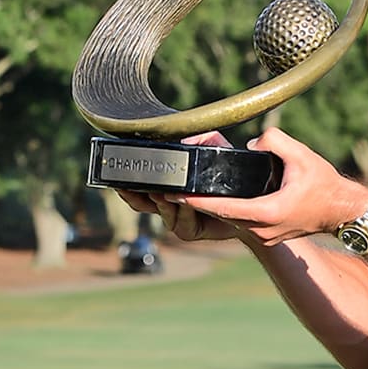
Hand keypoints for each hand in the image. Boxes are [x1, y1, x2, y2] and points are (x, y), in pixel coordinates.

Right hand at [114, 132, 237, 241]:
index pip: (139, 187)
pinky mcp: (191, 230)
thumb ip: (197, 138)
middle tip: (131, 186)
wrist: (250, 197)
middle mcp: (170, 203)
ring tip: (162, 192)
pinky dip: (183, 212)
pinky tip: (188, 203)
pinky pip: (181, 223)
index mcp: (168, 186)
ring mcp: (179, 218)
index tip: (117, 178)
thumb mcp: (212, 147)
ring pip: (162, 212)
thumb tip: (182, 138)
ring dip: (162, 202)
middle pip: (141, 203)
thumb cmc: (227, 173)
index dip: (127, 185)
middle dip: (134, 196)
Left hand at [165, 127, 367, 246]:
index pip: (223, 208)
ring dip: (209, 208)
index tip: (176, 193)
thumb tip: (252, 142)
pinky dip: (225, 211)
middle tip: (170, 190)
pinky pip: (239, 222)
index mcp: (267, 213)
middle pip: (220, 216)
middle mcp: (262, 229)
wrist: (343, 211)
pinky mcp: (267, 235)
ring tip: (185, 193)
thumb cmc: (324, 184)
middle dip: (195, 203)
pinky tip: (213, 199)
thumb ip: (274, 141)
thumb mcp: (302, 155)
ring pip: (228, 220)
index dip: (197, 201)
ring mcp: (264, 236)